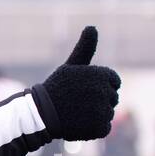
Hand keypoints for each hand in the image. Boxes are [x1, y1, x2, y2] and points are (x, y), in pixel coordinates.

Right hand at [39, 26, 120, 140]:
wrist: (40, 114)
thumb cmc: (56, 88)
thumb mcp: (71, 66)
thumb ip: (86, 48)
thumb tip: (92, 26)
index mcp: (102, 75)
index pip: (114, 82)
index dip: (100, 86)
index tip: (84, 90)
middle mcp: (104, 92)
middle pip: (112, 99)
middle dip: (98, 101)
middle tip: (77, 103)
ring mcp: (102, 111)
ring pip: (108, 114)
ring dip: (95, 115)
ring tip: (76, 113)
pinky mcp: (99, 127)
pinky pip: (105, 128)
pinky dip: (94, 129)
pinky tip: (79, 124)